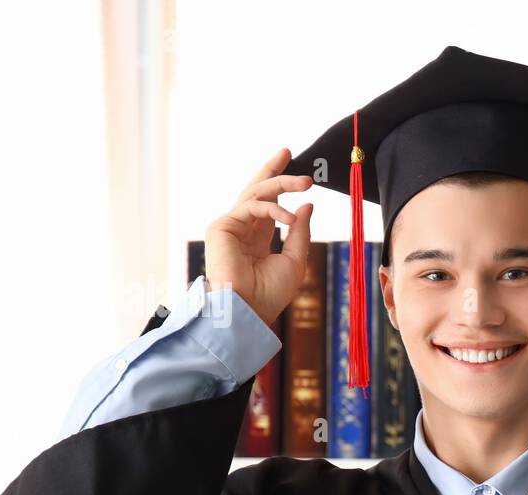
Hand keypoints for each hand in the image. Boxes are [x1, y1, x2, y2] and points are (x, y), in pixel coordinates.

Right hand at [204, 147, 313, 324]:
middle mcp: (242, 229)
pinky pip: (251, 207)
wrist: (248, 310)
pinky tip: (291, 218)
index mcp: (257, 239)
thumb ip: (300, 232)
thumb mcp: (295, 260)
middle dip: (273, 171)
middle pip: (256, 191)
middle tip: (288, 151)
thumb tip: (306, 205)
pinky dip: (274, 209)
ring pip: (256, 194)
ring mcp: (229, 226)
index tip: (298, 174)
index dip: (280, 186)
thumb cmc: (271, 293)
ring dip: (282, 184)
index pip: (269, 206)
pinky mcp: (221, 226)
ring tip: (306, 182)